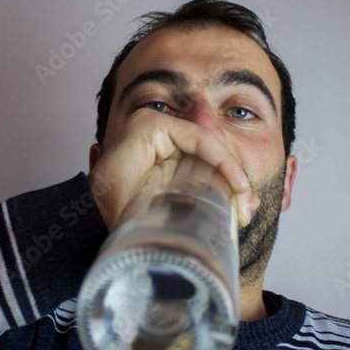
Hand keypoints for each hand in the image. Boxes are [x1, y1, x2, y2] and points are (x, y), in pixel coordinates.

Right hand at [88, 108, 259, 231]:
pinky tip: (235, 181)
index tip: (244, 214)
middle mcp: (160, 138)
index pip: (210, 162)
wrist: (97, 225)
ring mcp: (154, 126)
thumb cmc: (129, 221)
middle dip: (235, 183)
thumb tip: (252, 203)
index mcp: (166, 156)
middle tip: (245, 212)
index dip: (232, 184)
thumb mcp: (180, 212)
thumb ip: (213, 202)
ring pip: (209, 145)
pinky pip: (198, 138)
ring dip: (232, 172)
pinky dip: (221, 158)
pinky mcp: (151, 123)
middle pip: (211, 154)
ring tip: (242, 199)